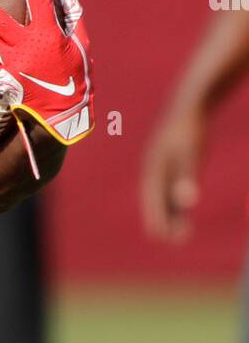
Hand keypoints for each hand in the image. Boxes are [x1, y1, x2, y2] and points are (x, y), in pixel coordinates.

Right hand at [141, 106, 205, 240]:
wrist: (191, 103)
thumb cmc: (191, 128)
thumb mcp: (191, 153)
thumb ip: (188, 177)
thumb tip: (188, 201)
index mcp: (153, 167)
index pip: (152, 199)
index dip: (156, 218)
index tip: (162, 237)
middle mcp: (154, 169)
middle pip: (156, 201)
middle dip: (165, 220)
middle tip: (179, 240)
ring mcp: (162, 166)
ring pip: (163, 196)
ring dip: (171, 214)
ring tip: (183, 234)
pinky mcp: (172, 163)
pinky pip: (170, 188)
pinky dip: (175, 202)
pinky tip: (184, 212)